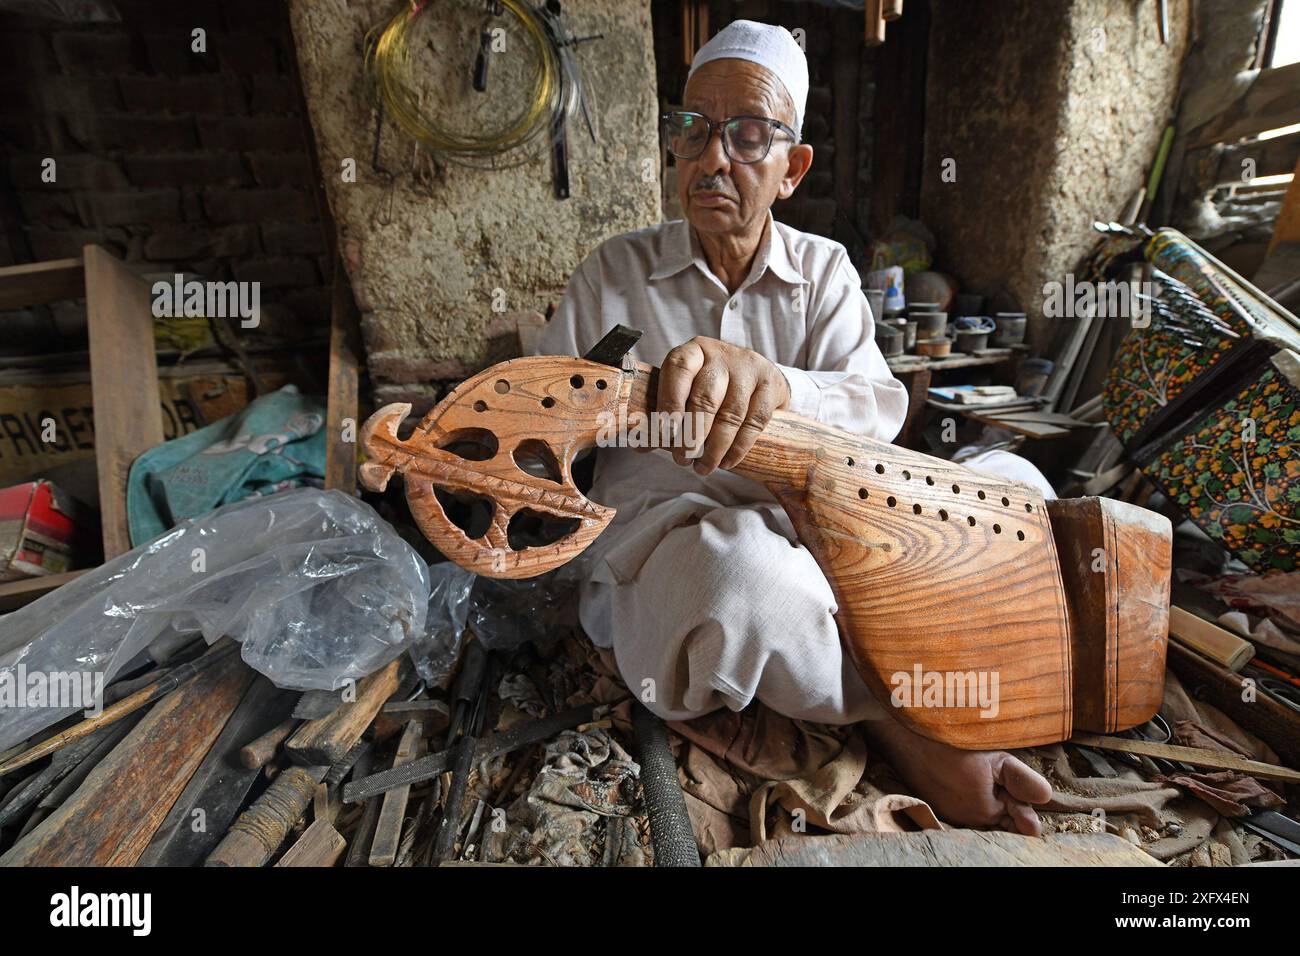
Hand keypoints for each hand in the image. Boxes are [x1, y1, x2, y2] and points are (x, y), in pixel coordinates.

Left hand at [656, 336, 790, 474]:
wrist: (756, 376)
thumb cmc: (711, 387)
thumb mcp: (686, 391)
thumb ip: (664, 414)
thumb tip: (640, 444)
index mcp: (693, 351)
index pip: (679, 370)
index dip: (670, 401)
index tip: (665, 433)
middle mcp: (721, 355)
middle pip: (706, 397)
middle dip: (692, 433)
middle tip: (682, 459)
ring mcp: (748, 368)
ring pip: (731, 414)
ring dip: (715, 447)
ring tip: (703, 467)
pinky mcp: (770, 384)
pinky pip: (754, 422)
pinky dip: (739, 447)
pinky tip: (727, 462)